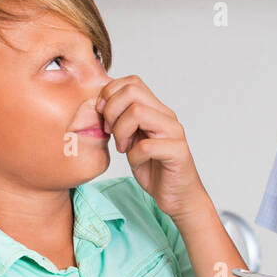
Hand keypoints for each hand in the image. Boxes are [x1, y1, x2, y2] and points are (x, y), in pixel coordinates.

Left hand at [95, 76, 201, 218]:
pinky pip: (146, 145)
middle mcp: (167, 115)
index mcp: (156, 109)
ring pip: (137, 112)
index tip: (103, 117)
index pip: (131, 82)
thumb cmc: (153, 167)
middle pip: (131, 91)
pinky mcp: (178, 152)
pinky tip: (136, 162)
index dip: (110, 95)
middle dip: (111, 111)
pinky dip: (134, 156)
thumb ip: (120, 120)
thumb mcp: (130, 139)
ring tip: (122, 147)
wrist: (178, 195)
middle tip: (110, 132)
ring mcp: (174, 132)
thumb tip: (97, 105)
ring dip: (121, 131)